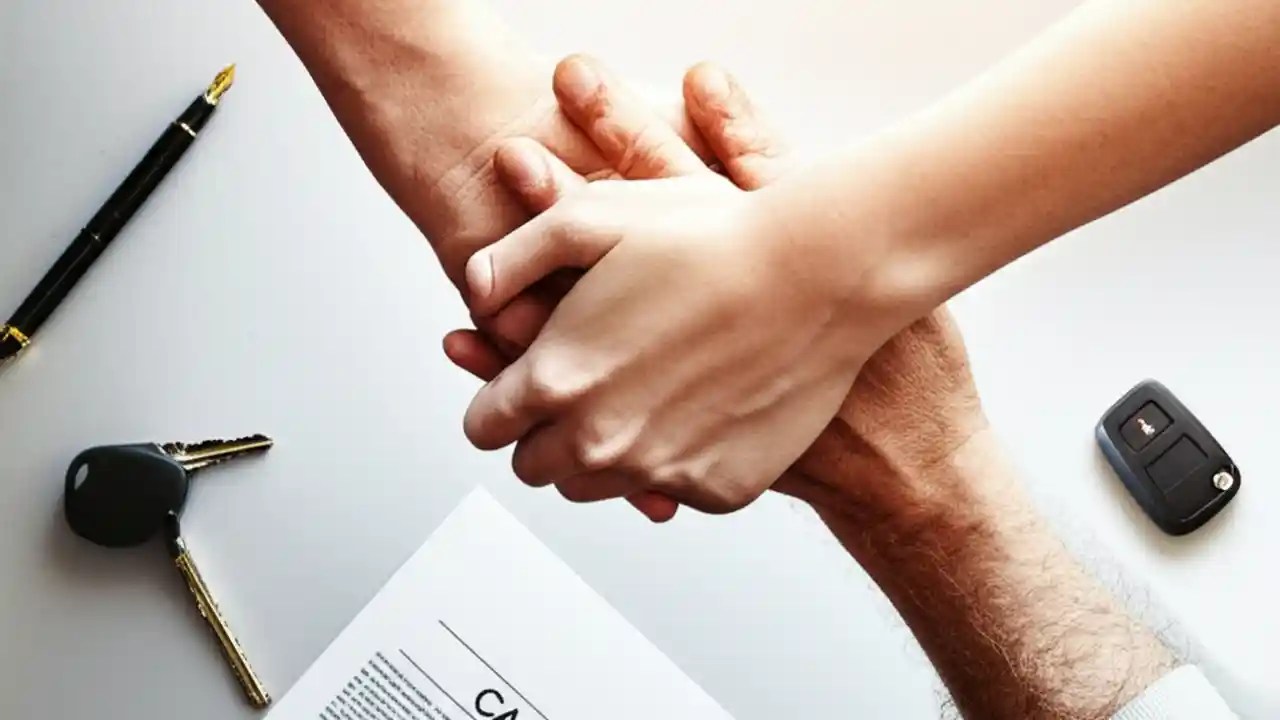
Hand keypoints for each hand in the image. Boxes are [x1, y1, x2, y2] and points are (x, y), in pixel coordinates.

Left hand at [459, 56, 886, 514]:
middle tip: (585, 383)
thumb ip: (511, 259)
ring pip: (596, 487)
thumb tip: (474, 293)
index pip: (483, 427)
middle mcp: (601, 442)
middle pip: (534, 468)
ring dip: (602, 451)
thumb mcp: (590, 218)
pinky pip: (670, 491)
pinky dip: (674, 459)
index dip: (498, 399)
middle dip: (546, 430)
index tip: (522, 381)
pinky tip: (702, 405)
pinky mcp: (717, 490)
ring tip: (640, 392)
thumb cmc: (709, 238)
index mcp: (555, 381)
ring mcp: (662, 473)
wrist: (818, 274)